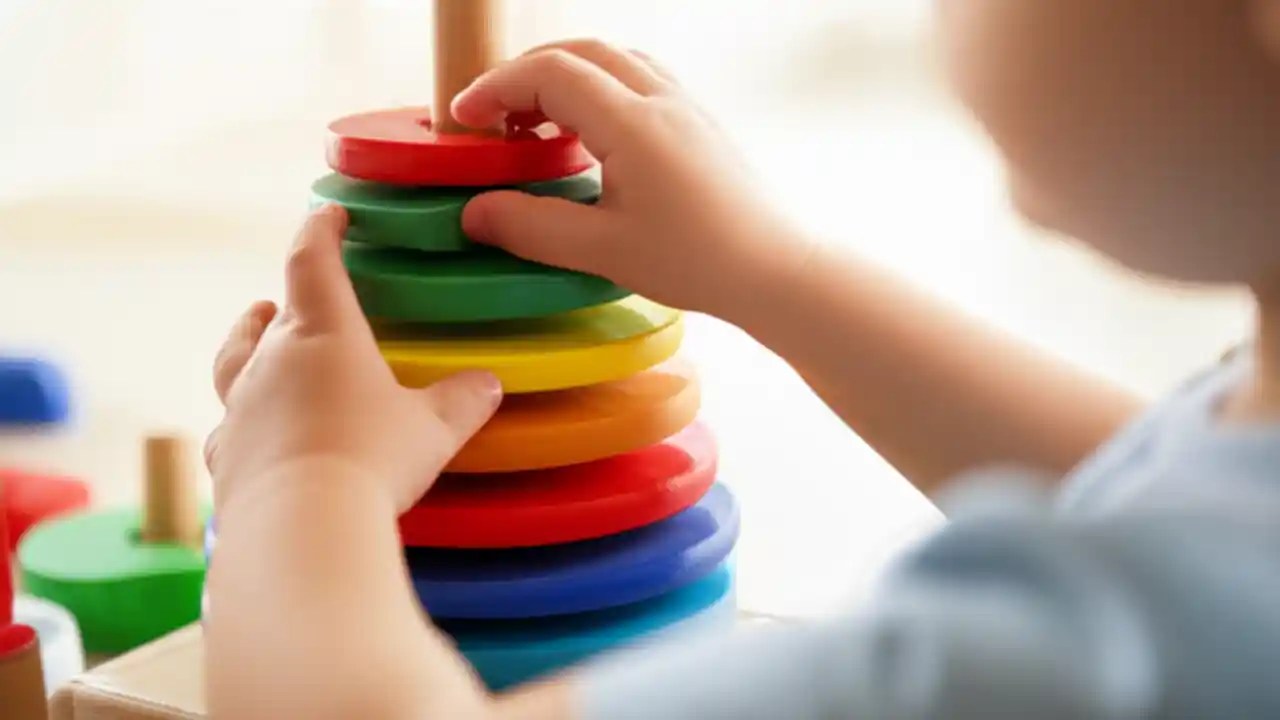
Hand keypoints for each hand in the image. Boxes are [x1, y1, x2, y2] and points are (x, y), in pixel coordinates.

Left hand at [205, 205, 501, 513]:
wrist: (302, 528)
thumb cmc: (373, 460)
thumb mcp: (434, 428)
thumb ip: (461, 401)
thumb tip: (489, 384)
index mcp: (322, 334)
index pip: (312, 262)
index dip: (319, 231)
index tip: (326, 214)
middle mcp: (270, 363)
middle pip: (263, 319)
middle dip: (275, 305)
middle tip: (276, 302)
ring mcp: (240, 412)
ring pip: (234, 369)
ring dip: (246, 355)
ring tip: (254, 350)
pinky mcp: (227, 461)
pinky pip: (229, 432)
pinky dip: (241, 427)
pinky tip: (250, 439)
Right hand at [455, 40, 813, 317]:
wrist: (776, 269)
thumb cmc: (699, 261)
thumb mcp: (604, 250)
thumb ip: (532, 228)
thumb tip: (474, 213)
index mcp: (635, 122)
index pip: (551, 73)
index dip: (498, 87)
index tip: (464, 119)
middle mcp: (662, 99)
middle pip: (580, 51)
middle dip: (524, 73)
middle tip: (492, 117)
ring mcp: (686, 105)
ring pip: (613, 59)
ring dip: (565, 75)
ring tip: (534, 122)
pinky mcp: (699, 122)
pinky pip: (640, 79)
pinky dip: (600, 88)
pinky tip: (588, 134)